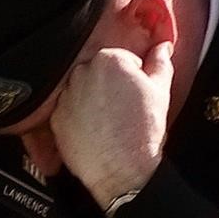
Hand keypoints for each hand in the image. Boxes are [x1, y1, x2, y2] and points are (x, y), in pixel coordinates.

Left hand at [50, 39, 172, 207]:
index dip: (134, 77)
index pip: (123, 59)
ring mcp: (66, 97)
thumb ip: (161, 62)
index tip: (136, 93)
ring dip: (93, 100)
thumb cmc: (142, 133)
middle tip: (125, 108)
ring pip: (83, 91)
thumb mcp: (160, 91)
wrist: (122, 170)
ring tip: (111, 121)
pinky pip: (69, 111)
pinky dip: (80, 118)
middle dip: (111, 86)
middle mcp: (82, 74)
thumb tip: (162, 48)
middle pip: (99, 72)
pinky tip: (96, 130)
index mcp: (109, 60)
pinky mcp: (56, 119)